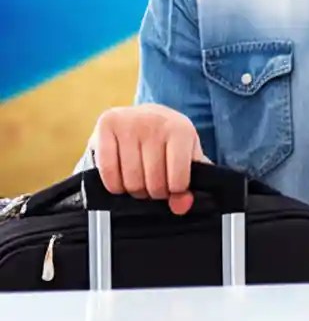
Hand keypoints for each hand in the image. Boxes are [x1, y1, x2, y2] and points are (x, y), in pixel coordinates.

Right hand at [88, 104, 209, 214]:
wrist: (145, 114)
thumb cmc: (169, 139)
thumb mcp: (188, 156)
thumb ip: (190, 184)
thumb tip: (181, 206)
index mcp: (181, 130)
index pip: (178, 180)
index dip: (174, 192)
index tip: (172, 186)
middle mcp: (155, 123)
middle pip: (153, 183)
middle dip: (154, 192)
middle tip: (153, 184)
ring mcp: (129, 123)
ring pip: (130, 181)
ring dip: (134, 190)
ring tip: (139, 180)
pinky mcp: (106, 125)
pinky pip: (107, 171)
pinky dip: (114, 185)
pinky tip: (121, 180)